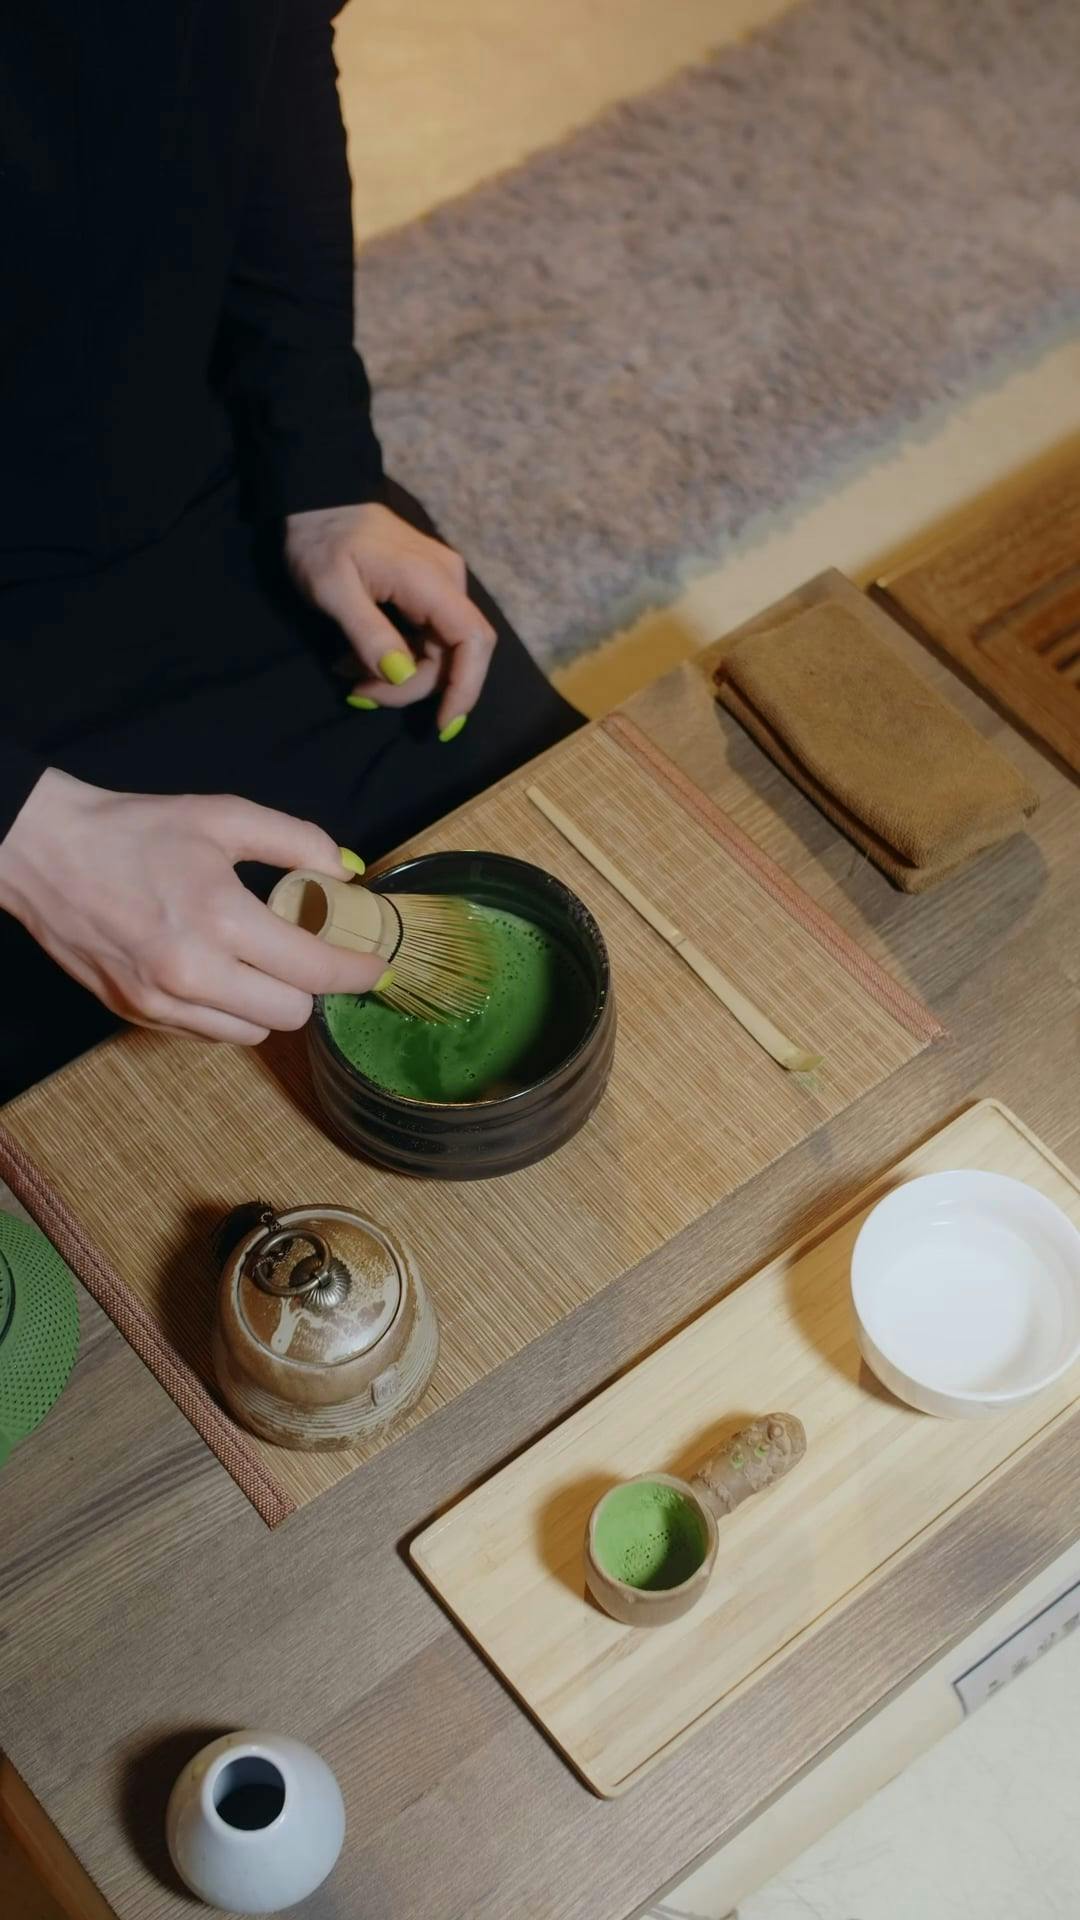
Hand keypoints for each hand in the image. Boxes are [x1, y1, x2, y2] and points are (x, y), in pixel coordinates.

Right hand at [0, 770, 382, 1044]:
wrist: (46, 854)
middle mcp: (193, 972)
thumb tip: (345, 872)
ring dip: (268, 1005)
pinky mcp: (136, 1015)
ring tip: (257, 963)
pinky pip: (208, 1034)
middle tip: (306, 952)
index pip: (314, 970)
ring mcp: (161, 1001)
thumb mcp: (222, 816)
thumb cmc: (135, 830)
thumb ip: (295, 840)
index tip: (376, 965)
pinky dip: (227, 1012)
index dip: (357, 971)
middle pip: (290, 1015)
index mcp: (220, 918)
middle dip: (310, 987)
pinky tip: (218, 973)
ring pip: (251, 1035)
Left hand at [284, 501, 496, 734]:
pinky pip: (424, 638)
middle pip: (453, 655)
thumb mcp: (332, 589)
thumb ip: (369, 632)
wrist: (319, 497)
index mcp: (431, 580)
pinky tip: (358, 661)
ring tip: (349, 677)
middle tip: (359, 694)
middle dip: (412, 686)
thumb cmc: (321, 540)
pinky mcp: (426, 591)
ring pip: (438, 652)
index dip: (465, 688)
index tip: (443, 724)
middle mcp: (447, 583)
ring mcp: (440, 586)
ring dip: (398, 676)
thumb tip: (401, 673)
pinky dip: (395, 658)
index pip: (473, 641)